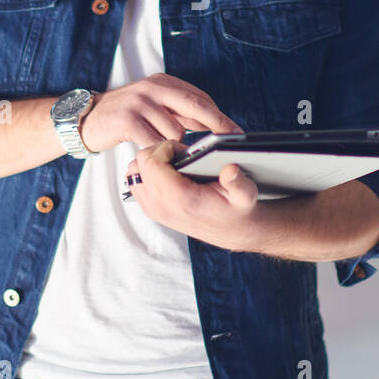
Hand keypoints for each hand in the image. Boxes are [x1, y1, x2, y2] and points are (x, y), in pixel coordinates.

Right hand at [79, 73, 241, 152]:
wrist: (87, 119)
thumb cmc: (126, 117)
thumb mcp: (154, 107)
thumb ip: (180, 113)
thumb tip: (214, 126)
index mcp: (164, 82)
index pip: (200, 97)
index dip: (219, 116)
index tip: (235, 131)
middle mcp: (153, 87)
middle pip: (195, 105)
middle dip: (217, 125)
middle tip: (232, 142)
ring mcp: (140, 102)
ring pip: (175, 129)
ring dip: (180, 147)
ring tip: (179, 157)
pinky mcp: (127, 119)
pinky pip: (154, 141)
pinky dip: (162, 153)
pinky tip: (162, 159)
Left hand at [123, 138, 259, 250]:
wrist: (233, 231)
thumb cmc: (237, 210)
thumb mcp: (245, 194)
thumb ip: (238, 182)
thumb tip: (230, 170)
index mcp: (179, 199)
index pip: (150, 161)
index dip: (165, 147)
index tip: (182, 149)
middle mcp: (161, 206)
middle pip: (139, 164)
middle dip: (157, 152)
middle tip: (179, 154)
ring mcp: (153, 209)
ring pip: (134, 173)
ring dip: (150, 163)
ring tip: (172, 162)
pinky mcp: (152, 210)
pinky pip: (137, 183)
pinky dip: (147, 173)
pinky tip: (168, 172)